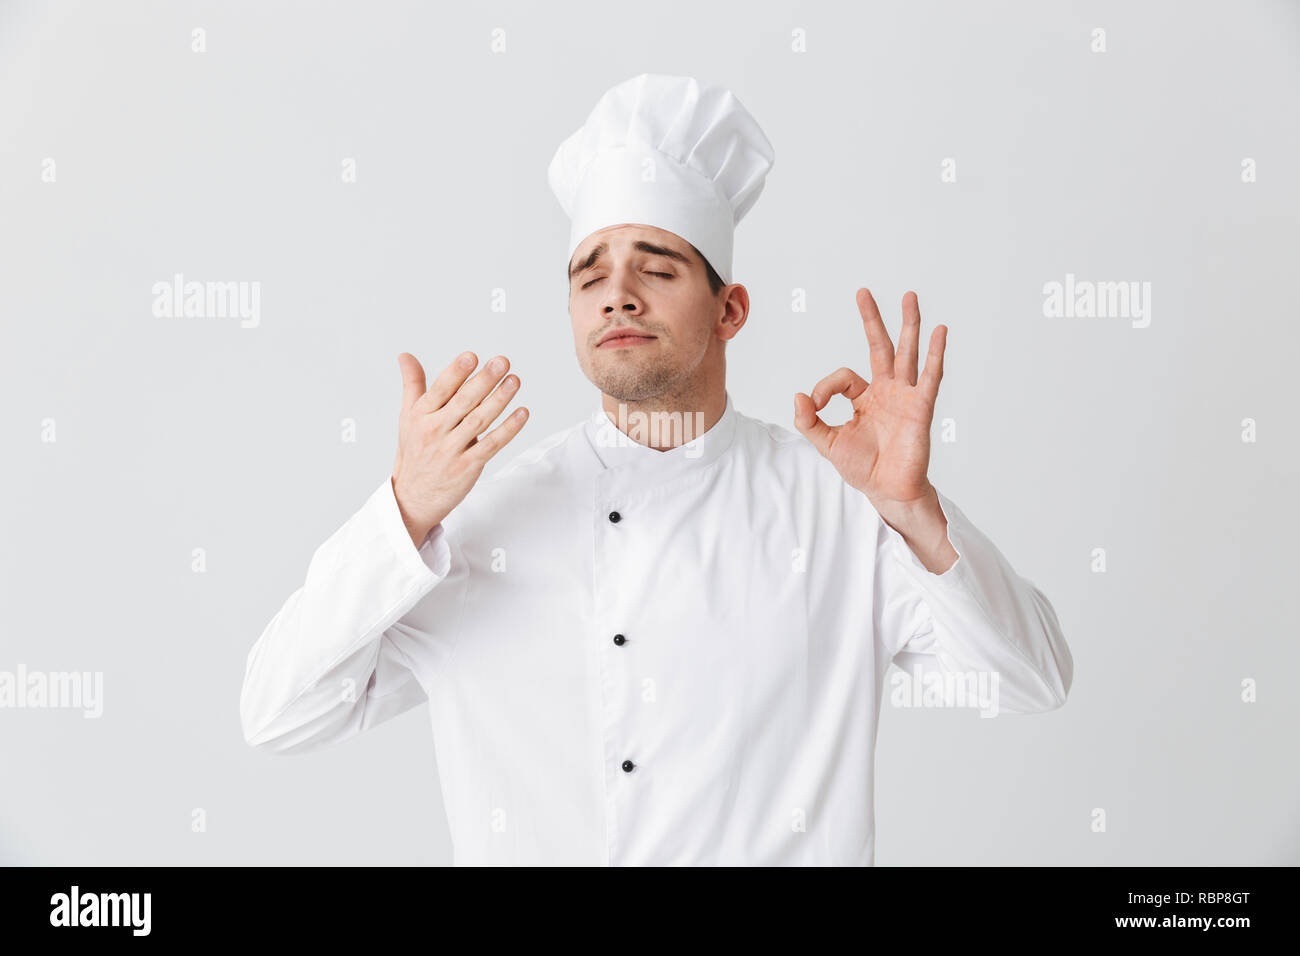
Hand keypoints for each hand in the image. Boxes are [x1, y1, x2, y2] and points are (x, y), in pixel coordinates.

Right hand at [391, 351, 528, 548]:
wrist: (413, 498)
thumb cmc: (414, 452)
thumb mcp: (408, 417)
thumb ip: (413, 384)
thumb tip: (405, 355)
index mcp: (420, 416)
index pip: (440, 390)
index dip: (456, 373)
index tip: (472, 357)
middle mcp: (434, 431)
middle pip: (463, 402)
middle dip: (483, 381)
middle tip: (502, 362)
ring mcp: (451, 450)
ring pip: (479, 421)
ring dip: (499, 400)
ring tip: (514, 381)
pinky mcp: (467, 466)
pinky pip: (491, 445)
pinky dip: (508, 430)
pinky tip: (522, 413)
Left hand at [793, 289, 946, 512]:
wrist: (888, 491)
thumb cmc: (864, 468)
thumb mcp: (827, 443)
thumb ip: (810, 421)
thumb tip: (798, 396)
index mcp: (864, 398)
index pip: (843, 376)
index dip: (824, 387)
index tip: (815, 405)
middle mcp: (886, 391)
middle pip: (879, 347)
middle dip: (872, 320)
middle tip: (863, 292)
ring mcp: (905, 396)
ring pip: (906, 353)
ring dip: (908, 324)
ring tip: (910, 297)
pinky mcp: (921, 408)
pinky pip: (930, 377)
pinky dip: (936, 354)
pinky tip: (939, 332)